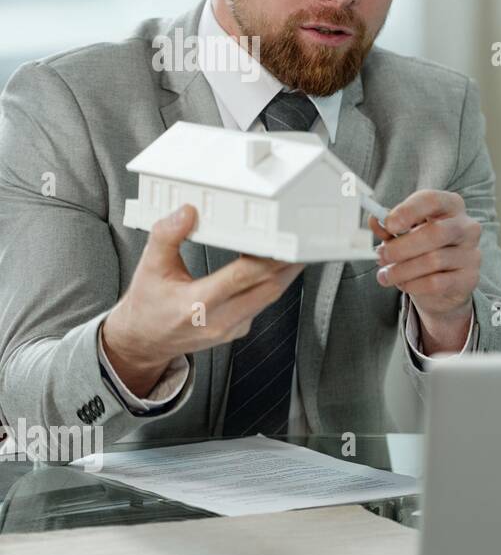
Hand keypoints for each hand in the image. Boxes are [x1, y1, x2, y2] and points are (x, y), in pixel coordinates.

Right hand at [101, 205, 304, 395]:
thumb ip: (167, 236)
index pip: (242, 278)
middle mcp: (219, 320)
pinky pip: (263, 303)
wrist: (145, 341)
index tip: (282, 241)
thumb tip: (187, 212)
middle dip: (287, 264)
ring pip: (270, 297)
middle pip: (267, 289)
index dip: (266, 259)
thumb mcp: (149, 267)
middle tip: (301, 240)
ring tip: (294, 248)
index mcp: (196, 305)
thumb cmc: (147, 306)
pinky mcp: (239, 329)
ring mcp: (232, 328)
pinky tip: (275, 266)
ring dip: (284, 273)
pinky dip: (271, 283)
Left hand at [372, 189, 479, 353]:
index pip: (432, 200)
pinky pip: (437, 283)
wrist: (446, 283)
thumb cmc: (425, 250)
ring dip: (402, 270)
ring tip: (387, 274)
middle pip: (435, 233)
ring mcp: (471, 253)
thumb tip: (375, 220)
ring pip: (433, 261)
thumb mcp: (406, 234)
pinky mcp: (469, 278)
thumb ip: (390, 227)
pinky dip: (413, 285)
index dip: (408, 211)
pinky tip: (403, 284)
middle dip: (402, 247)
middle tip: (381, 256)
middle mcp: (467, 227)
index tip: (388, 224)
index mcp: (451, 206)